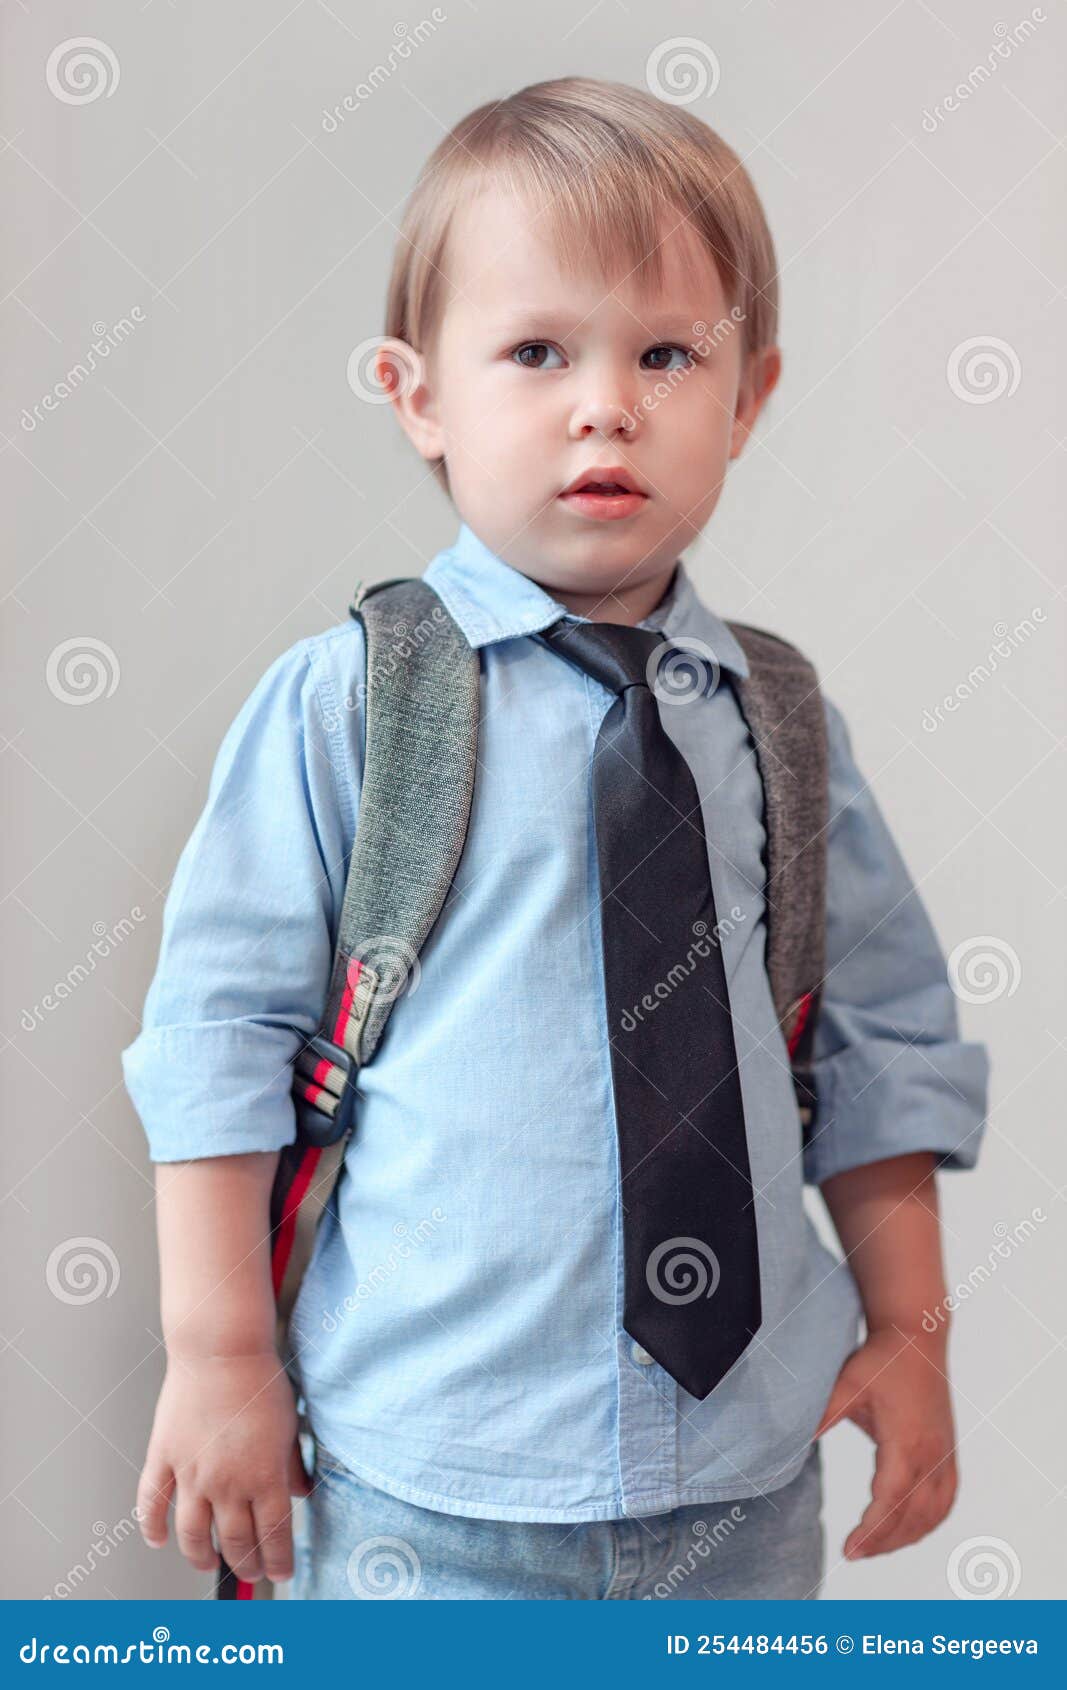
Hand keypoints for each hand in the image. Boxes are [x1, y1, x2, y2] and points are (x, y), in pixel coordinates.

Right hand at [136, 1350, 312, 1584]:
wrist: (221, 1350)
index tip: (281, 1574)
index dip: (278, 1560)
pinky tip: (159, 1540)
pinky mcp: (165, 1457)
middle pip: (237, 1541)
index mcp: (264, 1476)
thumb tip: (300, 1493)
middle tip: (253, 1573)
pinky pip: (152, 1503)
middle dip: (247, 1564)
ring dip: (202, 1556)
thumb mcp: (289, 1425)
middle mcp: (228, 1483)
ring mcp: (192, 1473)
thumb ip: (293, 1464)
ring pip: (193, 1534)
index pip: (275, 1535)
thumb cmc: (260, 1381)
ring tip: (211, 1563)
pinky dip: (152, 1527)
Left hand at [814, 1325, 957, 1559]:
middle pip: (912, 1516)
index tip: (849, 1549)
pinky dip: (929, 1523)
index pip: (891, 1500)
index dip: (872, 1530)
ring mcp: (945, 1455)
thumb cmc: (881, 1360)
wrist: (917, 1337)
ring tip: (874, 1547)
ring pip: (932, 1514)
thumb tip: (788, 1446)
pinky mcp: (949, 1453)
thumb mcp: (845, 1386)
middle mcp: (931, 1454)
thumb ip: (820, 1417)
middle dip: (883, 1542)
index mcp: (905, 1441)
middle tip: (853, 1554)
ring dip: (906, 1537)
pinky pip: (946, 1500)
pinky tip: (909, 1530)